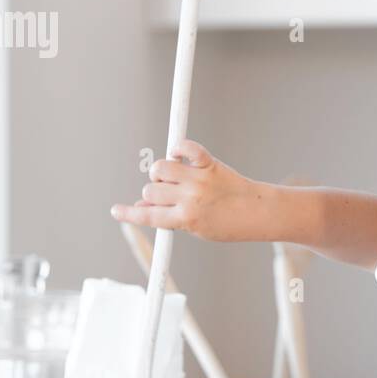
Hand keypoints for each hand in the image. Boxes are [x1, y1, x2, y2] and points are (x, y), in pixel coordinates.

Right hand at [110, 138, 276, 242]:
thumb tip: (142, 210)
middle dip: (152, 193)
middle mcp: (190, 199)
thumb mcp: (197, 229)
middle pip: (150, 191)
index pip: (147, 216)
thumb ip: (169, 219)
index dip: (128, 214)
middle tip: (166, 194)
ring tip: (173, 176)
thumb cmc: (229, 224)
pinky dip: (179, 148)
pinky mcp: (210, 164)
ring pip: (160, 168)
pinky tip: (180, 155)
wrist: (260, 213)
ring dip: (161, 172)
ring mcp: (199, 180)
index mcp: (186, 219)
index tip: (116, 211)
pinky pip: (186, 148)